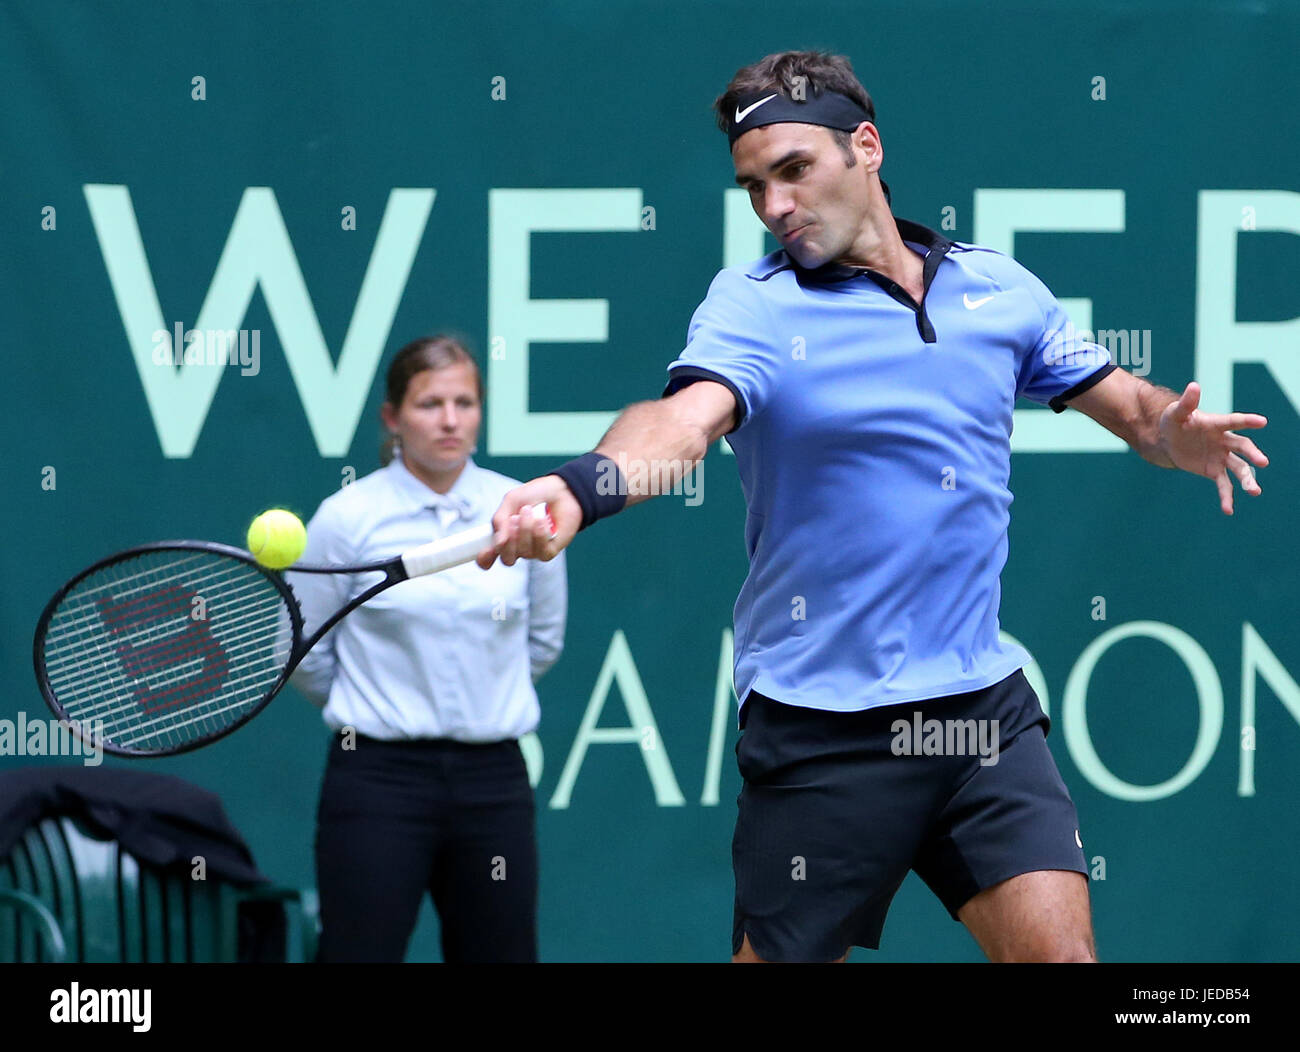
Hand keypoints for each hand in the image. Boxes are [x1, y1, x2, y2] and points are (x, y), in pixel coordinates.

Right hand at [476, 474, 582, 567]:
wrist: (561, 490)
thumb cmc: (535, 495)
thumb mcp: (511, 500)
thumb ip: (500, 519)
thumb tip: (498, 541)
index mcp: (503, 536)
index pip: (489, 557)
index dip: (485, 558)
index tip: (486, 550)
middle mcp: (516, 547)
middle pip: (507, 559)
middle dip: (508, 542)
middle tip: (514, 519)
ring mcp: (533, 550)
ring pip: (523, 552)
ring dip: (525, 530)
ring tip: (529, 511)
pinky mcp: (549, 551)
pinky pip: (540, 552)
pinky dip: (540, 534)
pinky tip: (543, 520)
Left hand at [1158, 382, 1268, 514]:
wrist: (1168, 441)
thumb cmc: (1174, 422)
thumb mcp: (1176, 413)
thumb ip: (1186, 403)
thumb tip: (1194, 385)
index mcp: (1217, 424)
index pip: (1234, 422)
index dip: (1247, 421)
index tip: (1262, 421)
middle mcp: (1224, 441)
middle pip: (1242, 447)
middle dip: (1253, 454)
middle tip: (1263, 462)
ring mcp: (1221, 457)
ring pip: (1239, 468)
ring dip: (1247, 479)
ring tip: (1255, 492)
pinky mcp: (1214, 471)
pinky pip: (1223, 485)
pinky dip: (1226, 497)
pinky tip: (1228, 510)